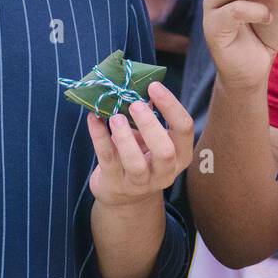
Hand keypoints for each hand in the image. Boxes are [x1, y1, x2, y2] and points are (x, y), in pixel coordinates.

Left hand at [86, 81, 193, 206]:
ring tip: (115, 117)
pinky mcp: (115, 184)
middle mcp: (165, 172)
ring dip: (125, 137)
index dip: (171, 106)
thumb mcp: (150, 136)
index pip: (184, 128)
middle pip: (165, 151)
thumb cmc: (141, 155)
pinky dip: (99, 136)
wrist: (123, 194)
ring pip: (135, 163)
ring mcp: (140, 183)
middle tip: (135, 104)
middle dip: (150, 125)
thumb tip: (138, 83)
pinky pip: (107, 159)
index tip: (153, 86)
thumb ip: (148, 113)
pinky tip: (94, 118)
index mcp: (180, 155)